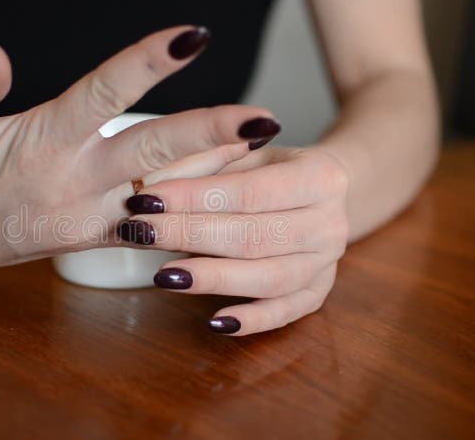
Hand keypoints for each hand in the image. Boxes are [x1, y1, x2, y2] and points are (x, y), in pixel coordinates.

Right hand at [0, 26, 280, 274]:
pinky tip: (225, 191)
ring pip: (162, 195)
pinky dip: (189, 207)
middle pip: (153, 152)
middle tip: (265, 117)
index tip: (193, 36)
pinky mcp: (92, 238)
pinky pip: (152, 226)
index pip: (103, 94)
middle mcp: (74, 182)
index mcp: (42, 144)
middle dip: (212, 132)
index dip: (148, 63)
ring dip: (214, 172)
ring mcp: (88, 216)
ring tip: (267, 150)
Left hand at [119, 147, 349, 334]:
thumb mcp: (246, 152)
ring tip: (165, 276)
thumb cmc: (270, 171)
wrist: (317, 193)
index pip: (250, 191)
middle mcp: (332, 223)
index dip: (195, 197)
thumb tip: (158, 180)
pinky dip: (251, 320)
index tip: (148, 198)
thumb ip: (209, 159)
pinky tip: (215, 322)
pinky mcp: (316, 294)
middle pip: (255, 236)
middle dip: (191, 235)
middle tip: (142, 232)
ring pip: (269, 278)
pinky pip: (284, 313)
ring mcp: (326, 263)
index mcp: (322, 176)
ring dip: (213, 279)